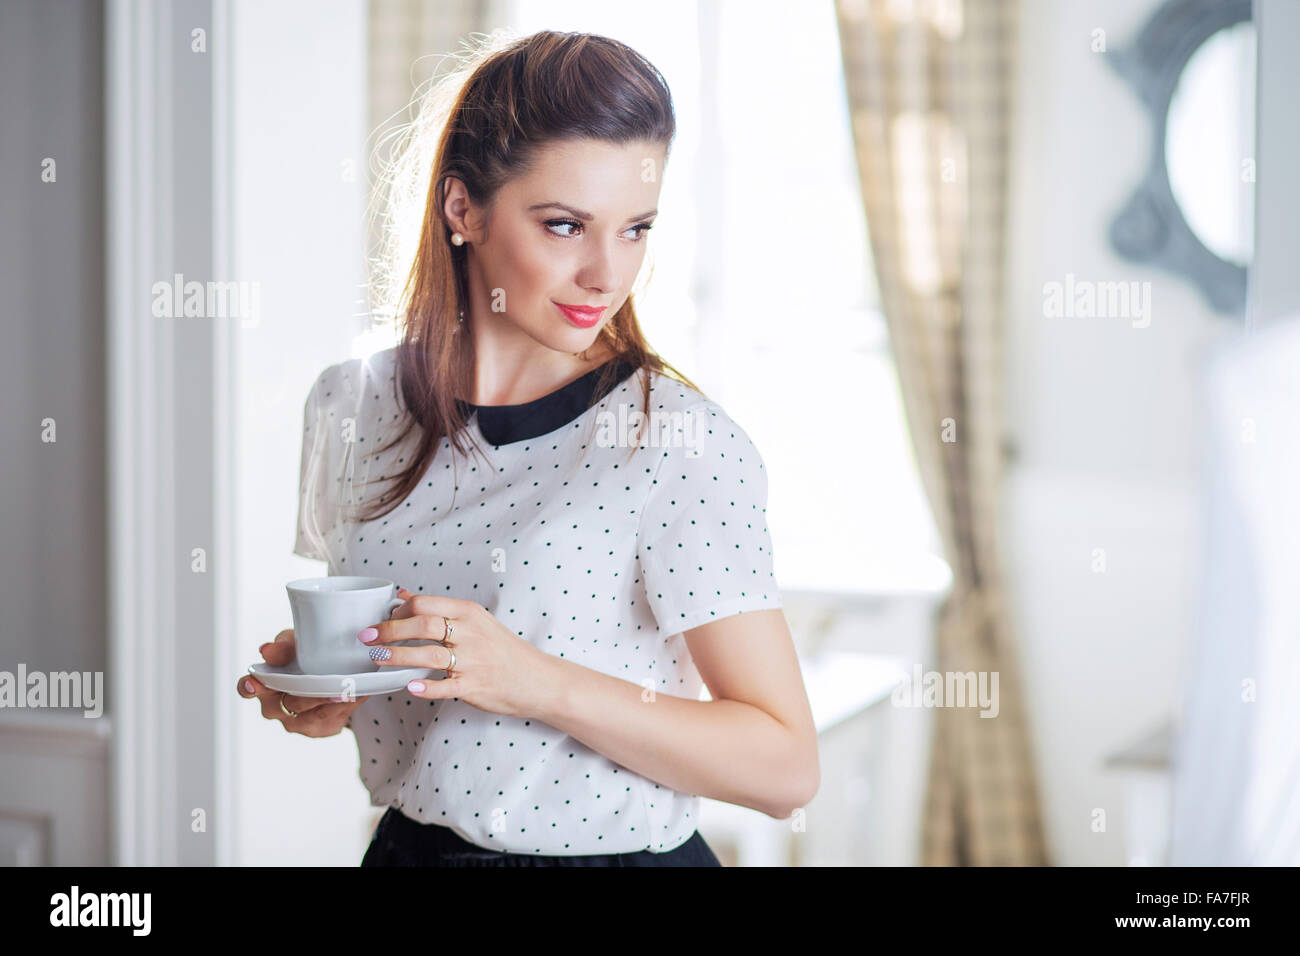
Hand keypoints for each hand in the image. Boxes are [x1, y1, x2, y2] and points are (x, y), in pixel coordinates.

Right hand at [237, 629, 367, 737]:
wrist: (331, 673)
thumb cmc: (304, 658)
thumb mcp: (295, 644)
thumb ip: (283, 645)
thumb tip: (267, 650)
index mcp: (263, 685)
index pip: (248, 688)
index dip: (248, 687)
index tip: (252, 683)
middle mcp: (277, 708)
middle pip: (289, 704)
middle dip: (309, 695)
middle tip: (326, 687)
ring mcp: (298, 723)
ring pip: (316, 714)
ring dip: (333, 702)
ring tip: (348, 690)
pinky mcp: (321, 729)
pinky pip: (335, 719)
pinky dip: (347, 706)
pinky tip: (356, 694)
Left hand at [358, 588, 555, 718]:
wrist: (538, 679)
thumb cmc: (503, 650)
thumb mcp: (474, 621)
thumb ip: (438, 608)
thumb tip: (403, 595)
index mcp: (469, 613)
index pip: (425, 603)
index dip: (397, 611)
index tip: (381, 620)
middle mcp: (470, 633)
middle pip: (423, 624)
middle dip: (389, 630)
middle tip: (366, 638)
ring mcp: (473, 661)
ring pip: (428, 655)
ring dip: (397, 656)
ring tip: (376, 658)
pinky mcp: (475, 686)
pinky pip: (445, 687)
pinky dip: (426, 687)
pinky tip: (408, 686)